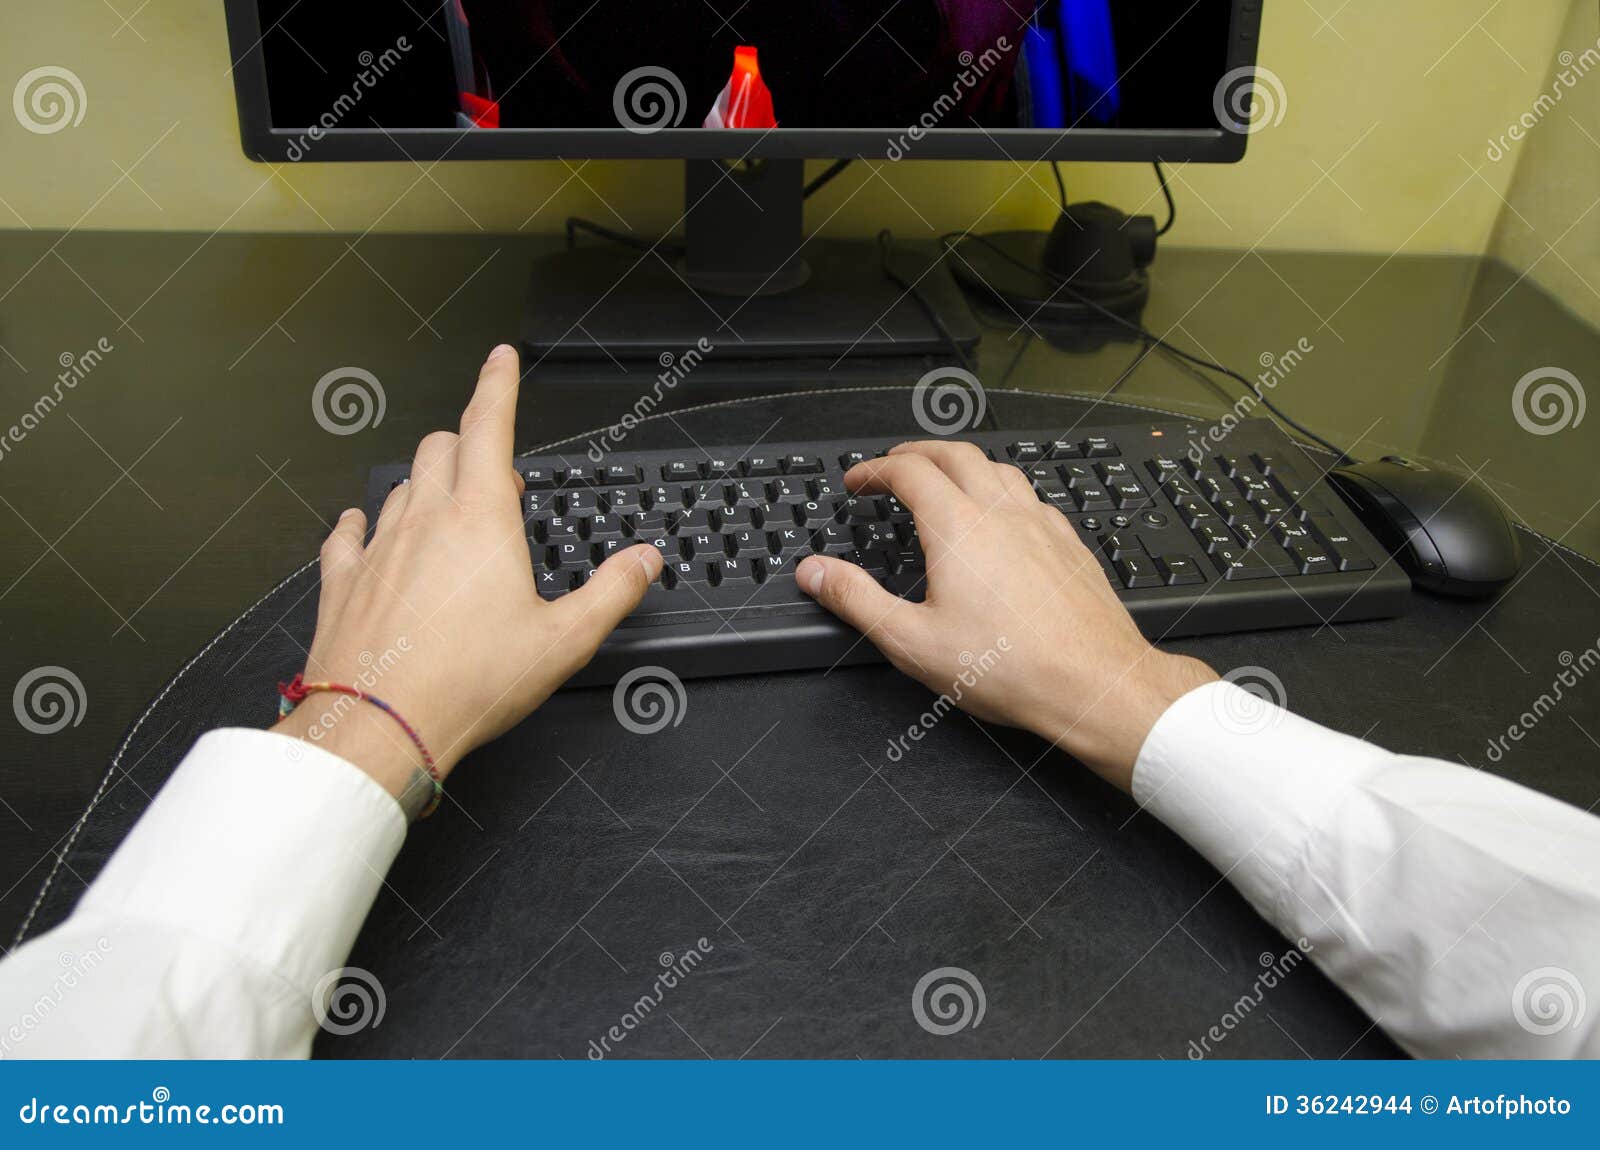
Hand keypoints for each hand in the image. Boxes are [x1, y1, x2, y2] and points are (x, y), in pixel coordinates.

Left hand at [273, 344, 662, 799]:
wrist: (379, 723)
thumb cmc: (466, 682)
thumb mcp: (563, 641)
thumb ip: (612, 593)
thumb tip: (644, 562)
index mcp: (480, 521)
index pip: (488, 426)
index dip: (497, 384)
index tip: (501, 357)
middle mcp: (424, 521)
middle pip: (439, 447)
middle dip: (467, 443)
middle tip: (493, 474)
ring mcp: (377, 548)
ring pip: (399, 485)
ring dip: (425, 484)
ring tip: (445, 510)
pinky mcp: (344, 581)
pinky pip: (348, 532)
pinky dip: (363, 524)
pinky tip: (365, 532)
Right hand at [795, 441, 1215, 789]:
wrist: (1093, 682)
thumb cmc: (1011, 668)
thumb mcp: (912, 641)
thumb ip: (856, 599)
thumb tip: (815, 571)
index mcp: (958, 527)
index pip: (908, 471)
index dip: (875, 469)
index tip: (857, 481)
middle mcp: (1002, 513)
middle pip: (954, 453)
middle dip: (916, 452)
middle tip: (892, 467)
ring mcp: (1041, 524)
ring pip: (997, 468)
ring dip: (961, 463)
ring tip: (942, 479)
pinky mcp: (1068, 543)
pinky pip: (1031, 496)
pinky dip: (1002, 491)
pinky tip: (1001, 517)